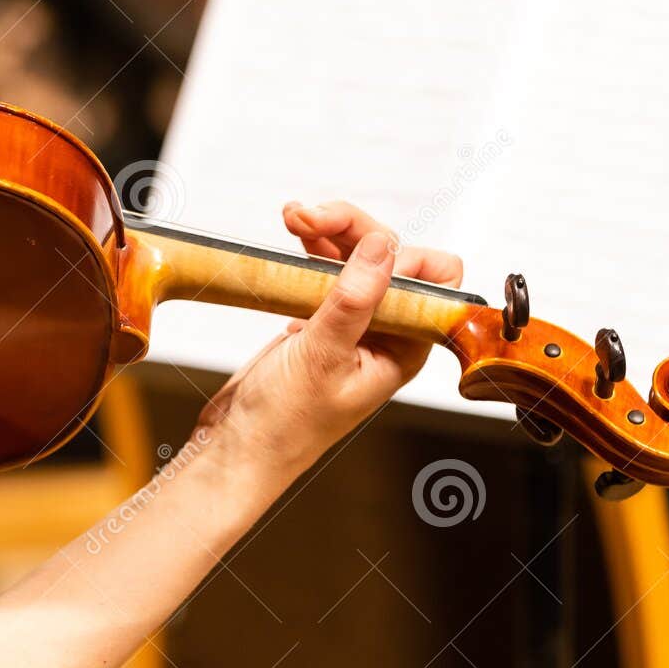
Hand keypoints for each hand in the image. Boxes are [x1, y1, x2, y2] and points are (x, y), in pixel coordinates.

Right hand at [192, 201, 462, 493]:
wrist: (235, 450)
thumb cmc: (283, 425)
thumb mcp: (321, 358)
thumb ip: (354, 300)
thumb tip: (383, 245)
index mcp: (405, 347)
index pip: (433, 280)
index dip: (404, 254)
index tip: (361, 246)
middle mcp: (384, 333)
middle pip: (389, 258)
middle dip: (354, 229)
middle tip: (308, 216)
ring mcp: (348, 326)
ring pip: (354, 259)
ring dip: (328, 231)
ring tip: (293, 217)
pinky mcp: (316, 322)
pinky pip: (325, 273)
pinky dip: (310, 249)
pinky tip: (293, 237)